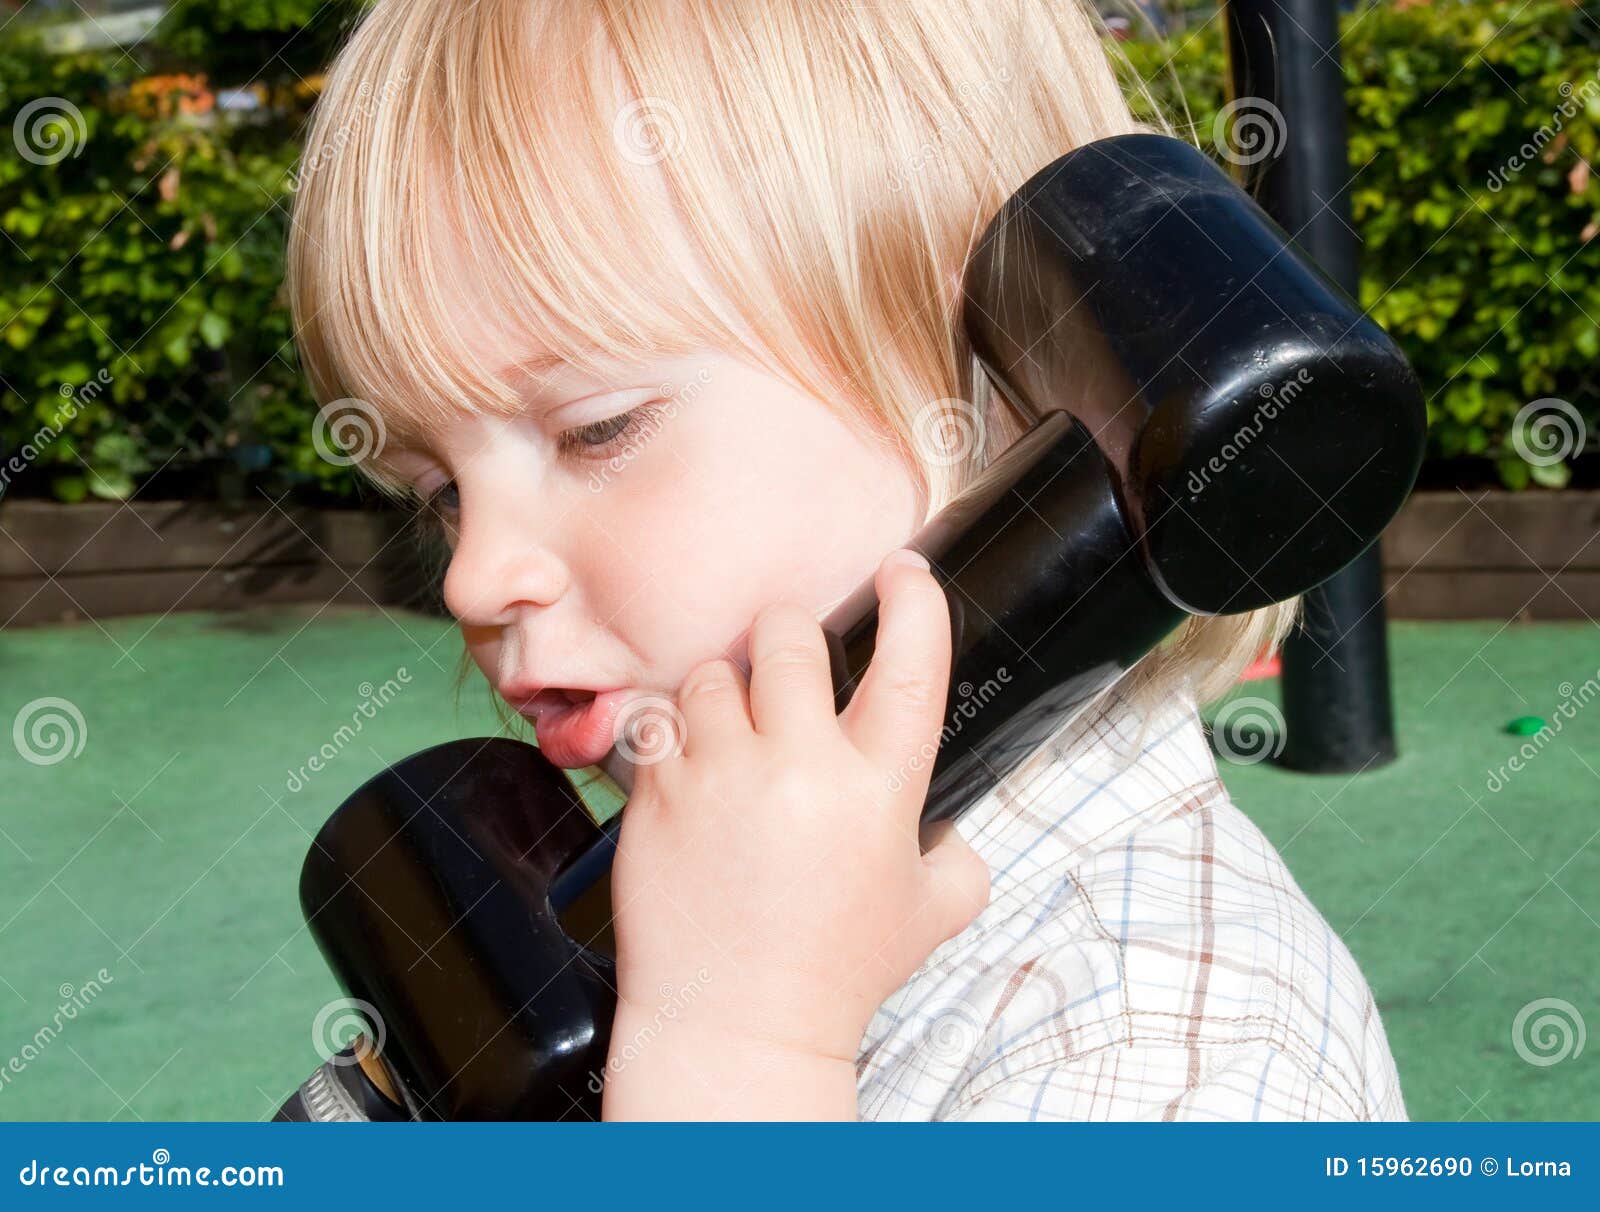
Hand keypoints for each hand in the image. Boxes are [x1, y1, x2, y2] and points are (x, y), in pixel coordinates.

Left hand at [601, 548, 990, 1117]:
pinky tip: (690, 768)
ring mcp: (722, 778)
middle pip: (790, 637)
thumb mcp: (931, 914)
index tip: (903, 570)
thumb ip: (956, 853)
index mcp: (879, 791)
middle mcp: (801, 771)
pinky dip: (673, 732)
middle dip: (789, 636)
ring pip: (714, 672)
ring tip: (731, 735)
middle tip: (786, 663)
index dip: (914, 601)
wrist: (736, 1027)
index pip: (911, 663)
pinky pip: (657, 719)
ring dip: (725, 690)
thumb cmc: (832, 973)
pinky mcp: (657, 794)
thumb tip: (947, 821)